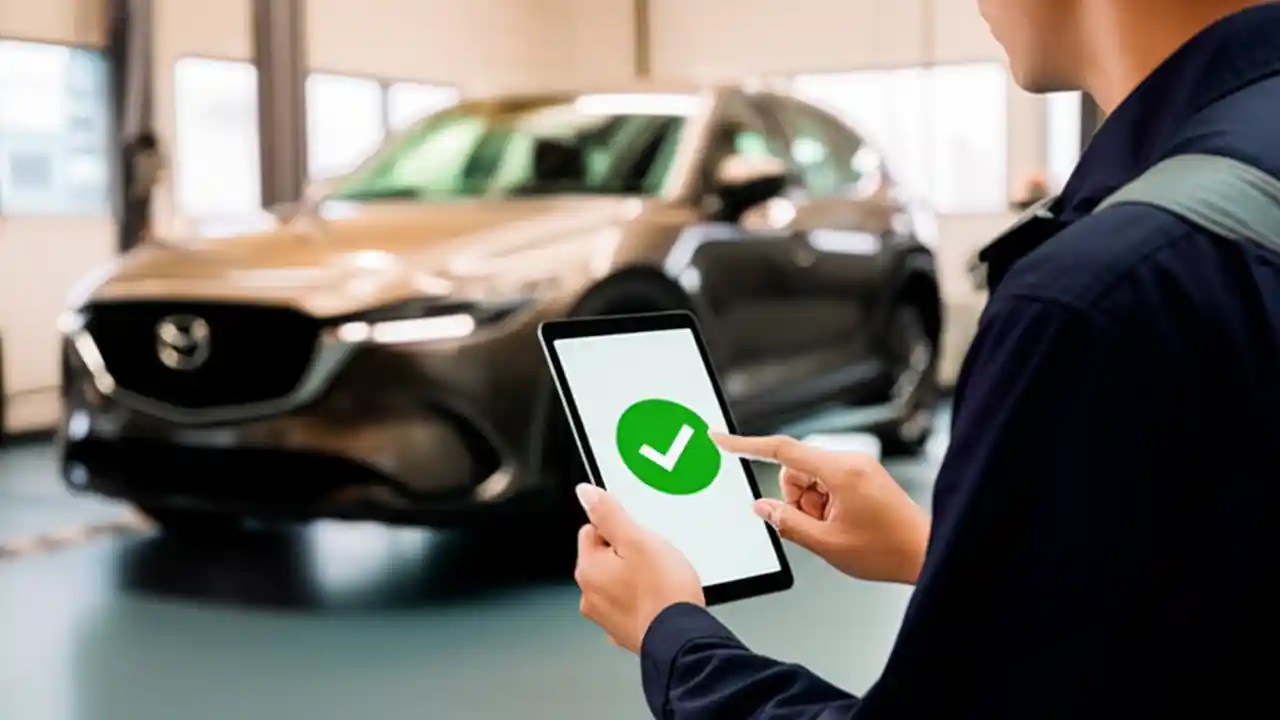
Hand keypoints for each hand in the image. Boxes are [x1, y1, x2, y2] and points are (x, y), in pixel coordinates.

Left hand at [574, 484, 704, 652]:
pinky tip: (661, 598)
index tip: (637, 536)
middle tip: (653, 558)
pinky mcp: (626, 630)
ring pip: (619, 581)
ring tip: (660, 579)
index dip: (619, 529)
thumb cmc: (663, 593)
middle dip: (629, 554)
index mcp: (588, 569)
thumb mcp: (638, 540)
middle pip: (606, 557)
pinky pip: (632, 603)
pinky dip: (644, 599)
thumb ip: (608, 514)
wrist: (683, 639)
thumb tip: (586, 494)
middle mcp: (591, 595)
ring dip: (636, 577)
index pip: (593, 531)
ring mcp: (607, 616)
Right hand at [714, 434, 929, 584]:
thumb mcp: (828, 544)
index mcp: (841, 471)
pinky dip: (822, 504)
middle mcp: (850, 462)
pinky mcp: (861, 476)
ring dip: (810, 505)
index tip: (722, 439)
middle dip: (795, 499)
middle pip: (794, 469)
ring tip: (835, 528)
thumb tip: (763, 508)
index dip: (747, 446)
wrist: (927, 553)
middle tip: (817, 526)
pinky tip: (842, 523)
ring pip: (807, 479)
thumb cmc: (888, 550)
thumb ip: (788, 523)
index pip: (782, 450)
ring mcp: (857, 467)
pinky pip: (825, 483)